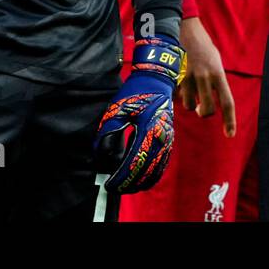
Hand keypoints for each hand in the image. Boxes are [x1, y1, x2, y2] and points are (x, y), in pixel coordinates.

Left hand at [93, 35, 184, 193]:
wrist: (157, 80)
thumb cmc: (136, 92)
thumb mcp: (117, 108)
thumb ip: (108, 130)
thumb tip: (99, 152)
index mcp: (147, 129)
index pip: (134, 161)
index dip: (121, 176)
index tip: (110, 184)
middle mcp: (160, 137)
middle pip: (146, 169)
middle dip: (130, 182)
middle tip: (115, 188)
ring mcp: (167, 139)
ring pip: (156, 169)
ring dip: (141, 180)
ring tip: (126, 187)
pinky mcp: (169, 139)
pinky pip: (162, 162)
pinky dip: (153, 174)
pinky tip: (142, 180)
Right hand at [177, 17, 235, 136]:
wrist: (184, 27)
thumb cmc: (202, 45)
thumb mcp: (215, 61)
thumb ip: (215, 80)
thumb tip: (212, 99)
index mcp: (218, 73)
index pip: (227, 102)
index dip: (230, 121)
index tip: (230, 135)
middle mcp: (205, 76)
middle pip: (207, 109)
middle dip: (204, 113)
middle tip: (201, 109)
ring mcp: (189, 77)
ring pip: (190, 105)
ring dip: (191, 104)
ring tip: (190, 91)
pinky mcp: (176, 75)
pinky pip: (178, 95)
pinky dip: (180, 94)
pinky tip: (180, 82)